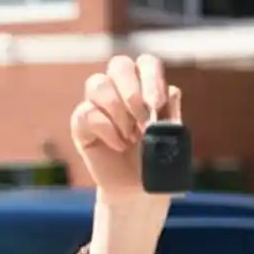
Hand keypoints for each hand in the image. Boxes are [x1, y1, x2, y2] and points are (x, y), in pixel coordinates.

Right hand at [71, 54, 182, 208]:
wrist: (139, 190)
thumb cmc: (157, 160)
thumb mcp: (172, 137)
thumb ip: (172, 113)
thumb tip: (171, 92)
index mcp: (146, 86)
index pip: (147, 63)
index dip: (151, 78)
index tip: (157, 104)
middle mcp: (120, 89)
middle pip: (119, 64)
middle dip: (132, 92)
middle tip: (143, 122)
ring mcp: (98, 104)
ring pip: (98, 83)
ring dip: (118, 110)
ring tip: (131, 137)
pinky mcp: (82, 123)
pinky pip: (86, 112)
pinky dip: (106, 130)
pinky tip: (119, 145)